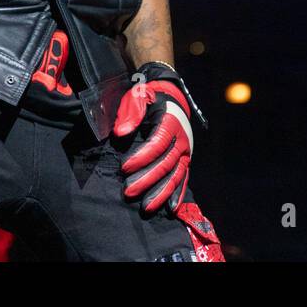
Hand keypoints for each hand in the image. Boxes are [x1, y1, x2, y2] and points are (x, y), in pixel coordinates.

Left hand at [112, 62, 203, 214]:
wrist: (171, 98)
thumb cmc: (150, 98)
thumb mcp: (138, 97)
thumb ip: (130, 113)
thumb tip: (121, 133)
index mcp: (171, 123)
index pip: (157, 144)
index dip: (141, 157)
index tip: (123, 168)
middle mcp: (182, 139)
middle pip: (165, 164)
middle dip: (146, 179)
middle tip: (128, 191)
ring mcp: (185, 152)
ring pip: (175, 176)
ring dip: (161, 192)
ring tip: (145, 206)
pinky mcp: (185, 160)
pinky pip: (183, 179)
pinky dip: (177, 194)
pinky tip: (169, 208)